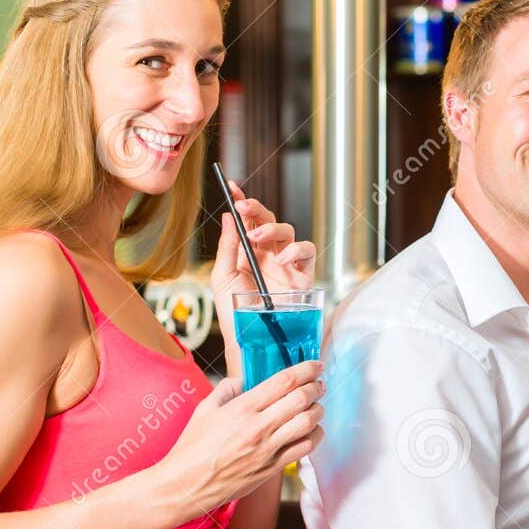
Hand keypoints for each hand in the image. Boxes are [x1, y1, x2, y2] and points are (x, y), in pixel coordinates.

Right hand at [158, 359, 323, 523]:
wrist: (187, 486)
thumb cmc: (192, 447)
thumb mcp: (204, 410)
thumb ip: (226, 389)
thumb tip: (242, 380)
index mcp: (242, 408)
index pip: (284, 381)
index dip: (306, 369)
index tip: (315, 366)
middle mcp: (259, 426)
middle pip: (301, 399)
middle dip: (316, 388)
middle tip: (319, 385)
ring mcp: (268, 449)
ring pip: (308, 423)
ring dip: (318, 411)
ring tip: (317, 406)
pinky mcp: (273, 468)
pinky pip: (304, 448)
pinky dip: (314, 436)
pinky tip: (311, 431)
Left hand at [211, 180, 318, 376]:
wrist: (252, 342)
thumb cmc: (235, 314)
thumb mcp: (222, 278)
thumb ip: (227, 247)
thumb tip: (229, 217)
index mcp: (247, 252)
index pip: (246, 221)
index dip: (241, 202)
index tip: (230, 186)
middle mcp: (267, 255)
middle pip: (267, 220)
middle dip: (256, 209)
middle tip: (243, 207)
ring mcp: (286, 264)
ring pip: (287, 231)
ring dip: (272, 228)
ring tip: (256, 237)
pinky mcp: (303, 276)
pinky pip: (306, 252)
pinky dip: (296, 250)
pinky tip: (281, 259)